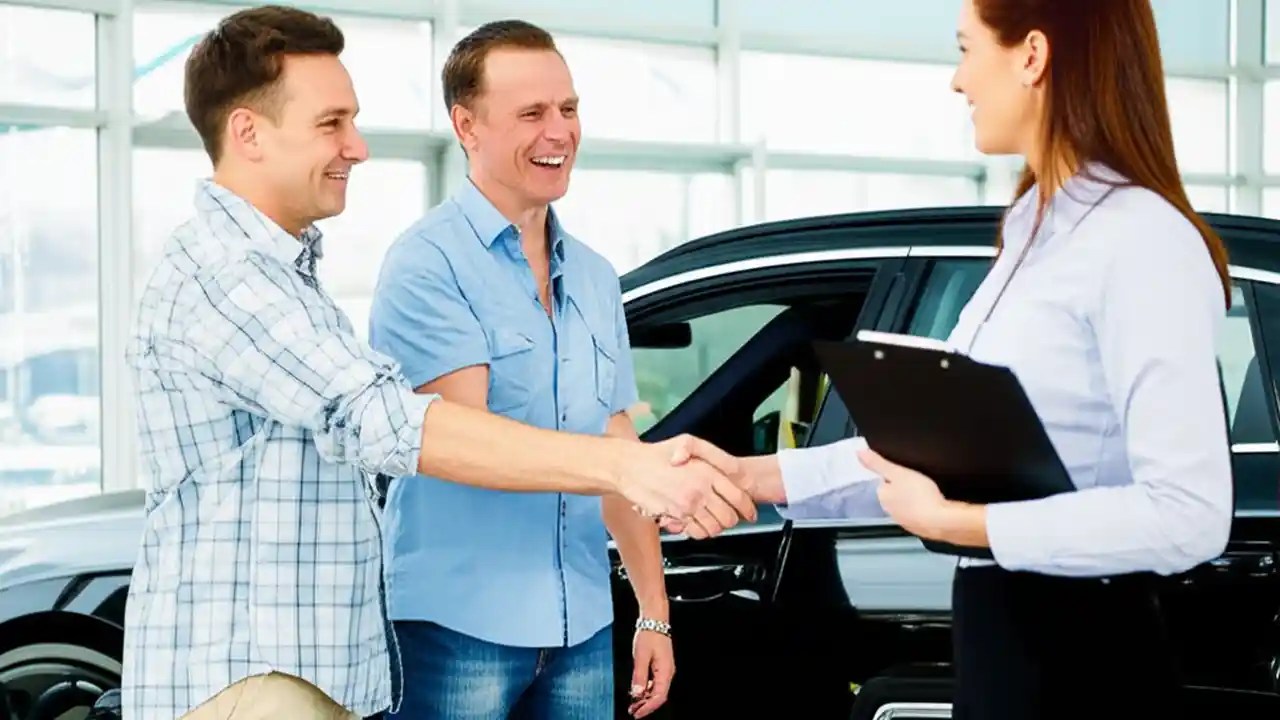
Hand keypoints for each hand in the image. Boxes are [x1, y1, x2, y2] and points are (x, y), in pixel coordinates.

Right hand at [616, 434, 756, 538]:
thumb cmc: (656, 455)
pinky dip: (699, 532)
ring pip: (714, 528)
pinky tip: (696, 523)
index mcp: (707, 473)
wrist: (629, 467)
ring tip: (711, 519)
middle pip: (729, 517)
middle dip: (731, 519)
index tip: (749, 513)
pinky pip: (695, 532)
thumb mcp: (688, 442)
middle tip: (727, 515)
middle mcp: (699, 491)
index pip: (738, 497)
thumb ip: (713, 454)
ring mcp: (687, 506)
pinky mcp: (674, 516)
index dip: (748, 509)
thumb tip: (731, 472)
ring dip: (715, 527)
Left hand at [627, 625, 673, 717]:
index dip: (648, 708)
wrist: (655, 621)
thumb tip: (636, 693)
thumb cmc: (649, 635)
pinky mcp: (661, 666)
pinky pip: (655, 683)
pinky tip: (638, 690)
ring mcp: (665, 669)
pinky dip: (647, 689)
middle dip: (646, 705)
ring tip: (633, 703)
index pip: (658, 697)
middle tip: (633, 711)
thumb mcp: (640, 656)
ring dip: (646, 698)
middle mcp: (668, 672)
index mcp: (665, 671)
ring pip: (657, 690)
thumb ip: (639, 676)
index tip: (636, 713)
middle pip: (659, 696)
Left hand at [859, 447, 949, 539]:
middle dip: (903, 488)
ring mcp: (903, 521)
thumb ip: (878, 463)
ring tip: (925, 493)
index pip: (884, 482)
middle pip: (894, 494)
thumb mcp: (897, 472)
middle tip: (917, 482)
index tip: (906, 472)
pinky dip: (922, 510)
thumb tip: (859, 453)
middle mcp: (889, 510)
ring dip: (912, 500)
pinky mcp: (916, 527)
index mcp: (882, 495)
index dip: (895, 475)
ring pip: (905, 505)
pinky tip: (931, 505)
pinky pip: (917, 515)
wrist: (940, 520)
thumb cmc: (919, 495)